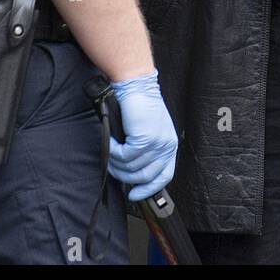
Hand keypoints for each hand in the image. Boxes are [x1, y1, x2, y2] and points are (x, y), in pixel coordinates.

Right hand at [108, 70, 177, 201]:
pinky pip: (124, 156)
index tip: (135, 195)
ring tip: (110, 152)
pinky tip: (111, 142)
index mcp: (170, 145)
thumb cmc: (139, 105)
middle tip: (114, 169)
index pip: (164, 176)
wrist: (136, 84)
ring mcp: (156, 144)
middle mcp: (166, 146)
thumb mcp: (149, 130)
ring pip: (132, 167)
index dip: (148, 189)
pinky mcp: (143, 139)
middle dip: (126, 177)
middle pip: (146, 176)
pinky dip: (114, 152)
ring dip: (117, 163)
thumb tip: (133, 172)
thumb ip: (147, 150)